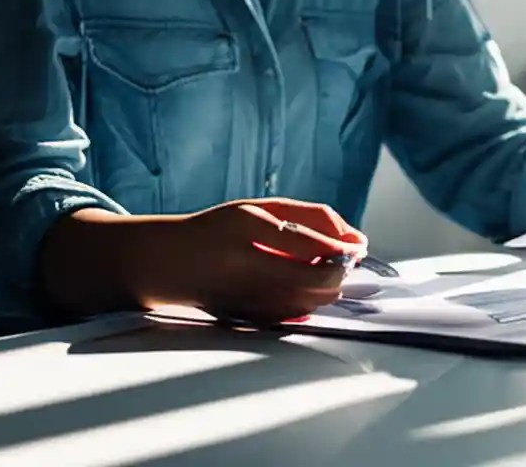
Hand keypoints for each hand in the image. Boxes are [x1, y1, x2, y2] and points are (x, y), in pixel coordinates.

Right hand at [41, 197, 368, 323]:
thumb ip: (311, 218)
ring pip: (308, 301)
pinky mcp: (243, 317)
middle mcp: (241, 261)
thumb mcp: (260, 208)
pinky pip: (293, 316)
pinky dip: (308, 304)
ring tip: (318, 270)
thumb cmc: (220, 229)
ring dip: (327, 288)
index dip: (340, 248)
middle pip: (313, 278)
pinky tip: (300, 289)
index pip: (306, 241)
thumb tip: (357, 241)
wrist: (166, 262)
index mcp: (244, 224)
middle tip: (344, 261)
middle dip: (339, 272)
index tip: (358, 247)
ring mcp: (241, 294)